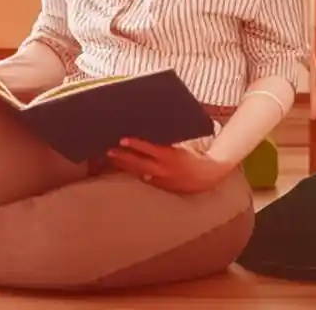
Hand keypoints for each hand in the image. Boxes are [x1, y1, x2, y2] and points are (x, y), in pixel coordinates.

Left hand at [107, 137, 233, 193]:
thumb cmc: (193, 156)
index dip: (136, 144)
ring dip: (123, 165)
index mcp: (170, 156)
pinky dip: (132, 172)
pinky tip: (119, 168)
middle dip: (122, 157)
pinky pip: (143, 179)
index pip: (149, 149)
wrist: (207, 176)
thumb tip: (150, 128)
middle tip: (108, 150)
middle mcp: (164, 169)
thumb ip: (165, 141)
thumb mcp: (181, 145)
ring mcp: (161, 179)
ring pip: (137, 172)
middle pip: (138, 162)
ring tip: (109, 157)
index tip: (122, 139)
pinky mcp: (160, 186)